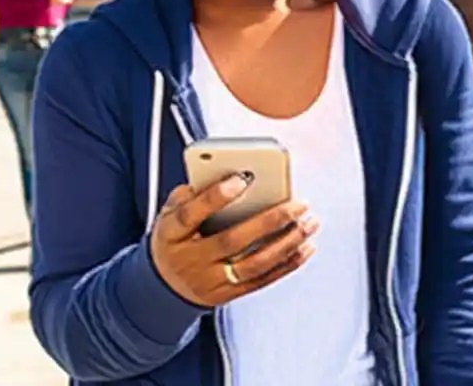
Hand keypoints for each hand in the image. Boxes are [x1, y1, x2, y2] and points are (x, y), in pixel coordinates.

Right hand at [150, 176, 316, 307]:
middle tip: (297, 204)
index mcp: (171, 235)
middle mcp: (191, 260)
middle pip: (232, 241)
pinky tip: (304, 248)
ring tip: (308, 224)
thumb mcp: (168, 214)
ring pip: (254, 264)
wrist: (164, 286)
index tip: (241, 179)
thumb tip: (218, 177)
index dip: (215, 197)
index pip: (191, 215)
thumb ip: (188, 196)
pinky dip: (286, 265)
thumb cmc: (174, 239)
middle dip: (269, 221)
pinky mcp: (228, 294)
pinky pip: (261, 280)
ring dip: (286, 243)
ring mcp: (210, 281)